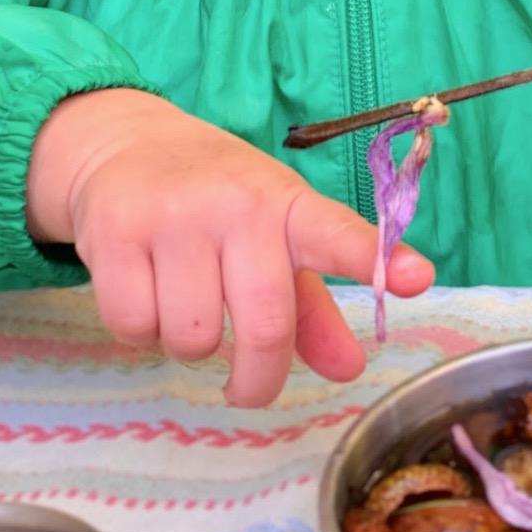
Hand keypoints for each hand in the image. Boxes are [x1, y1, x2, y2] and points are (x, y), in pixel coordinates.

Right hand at [28, 91, 433, 405]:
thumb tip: (351, 368)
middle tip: (247, 386)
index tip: (417, 279)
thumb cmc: (217, 200)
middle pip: (262, 325)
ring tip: (183, 304)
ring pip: (193, 338)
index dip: (374, 259)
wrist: (129, 144)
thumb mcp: (273, 237)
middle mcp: (236, 204)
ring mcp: (173, 215)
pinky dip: (140, 333)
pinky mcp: (114, 231)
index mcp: (285, 204)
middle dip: (257, 379)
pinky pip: (134, 327)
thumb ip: (312, 307)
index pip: (335, 232)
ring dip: (188, 346)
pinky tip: (144, 294)